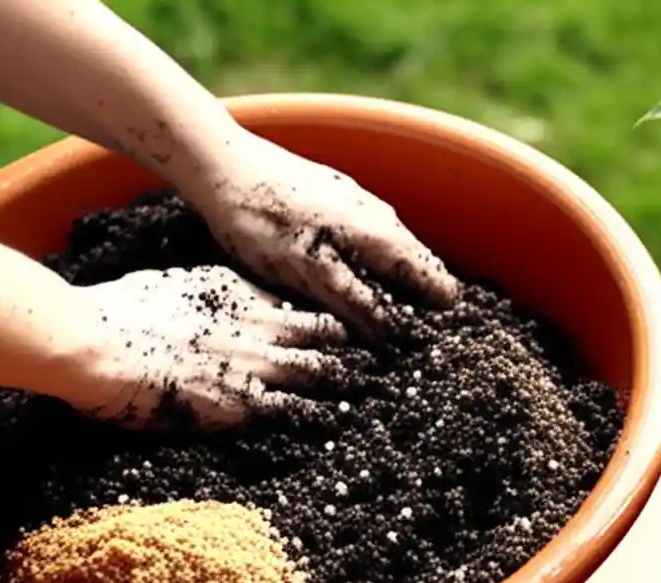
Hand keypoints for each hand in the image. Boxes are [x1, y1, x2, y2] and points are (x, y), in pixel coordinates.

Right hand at [64, 265, 345, 428]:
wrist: (100, 343)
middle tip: (380, 357)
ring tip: (371, 390)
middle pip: (321, 332)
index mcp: (238, 291)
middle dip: (351, 346)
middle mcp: (256, 323)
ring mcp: (253, 362)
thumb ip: (208, 294)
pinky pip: (292, 409)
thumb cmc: (121, 311)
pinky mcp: (242, 401)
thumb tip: (221, 300)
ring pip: (317, 369)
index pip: (297, 302)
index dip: (323, 315)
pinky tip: (334, 423)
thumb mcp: (174, 284)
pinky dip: (316, 415)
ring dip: (345, 380)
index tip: (345, 325)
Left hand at [189, 136, 459, 336]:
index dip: (436, 315)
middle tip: (400, 338)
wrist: (224, 163)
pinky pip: (370, 235)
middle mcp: (382, 215)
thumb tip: (391, 337)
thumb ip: (352, 303)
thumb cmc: (262, 222)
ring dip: (393, 281)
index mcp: (383, 235)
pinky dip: (370, 260)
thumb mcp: (305, 274)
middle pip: (418, 265)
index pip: (436, 280)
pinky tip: (346, 273)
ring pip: (393, 249)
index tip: (425, 343)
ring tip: (374, 314)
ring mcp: (361, 201)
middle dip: (417, 301)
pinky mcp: (337, 194)